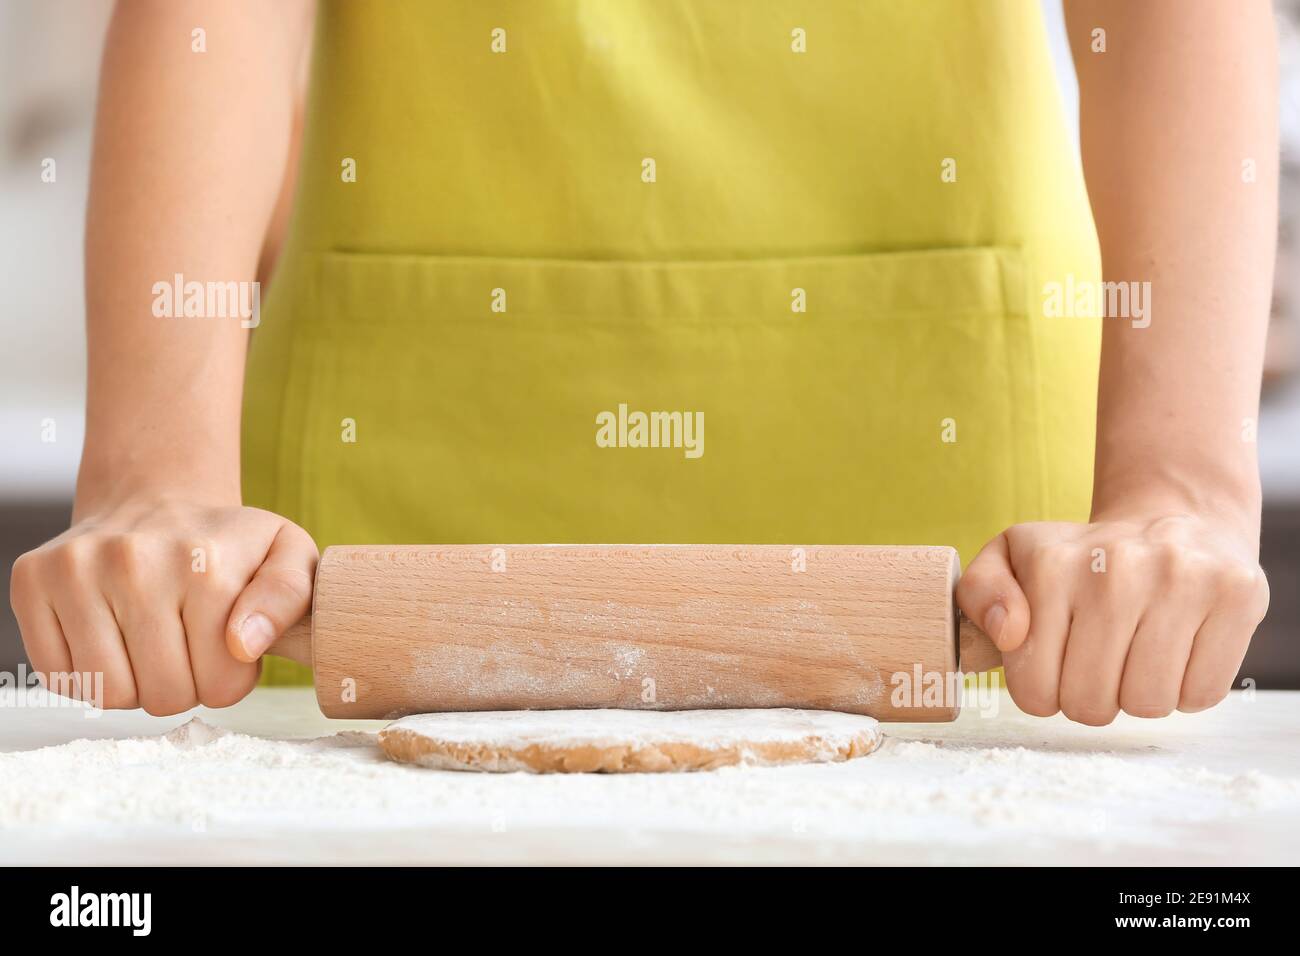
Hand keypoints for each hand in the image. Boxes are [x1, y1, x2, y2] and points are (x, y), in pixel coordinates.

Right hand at [9, 497, 317, 714]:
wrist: (158, 500)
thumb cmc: (227, 543)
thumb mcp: (287, 555)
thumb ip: (287, 597)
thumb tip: (245, 643)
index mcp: (205, 562)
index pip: (221, 684)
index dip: (229, 679)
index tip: (228, 648)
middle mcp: (134, 562)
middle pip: (163, 695)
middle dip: (185, 686)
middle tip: (188, 647)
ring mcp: (76, 569)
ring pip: (108, 693)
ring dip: (136, 684)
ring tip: (152, 643)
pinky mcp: (33, 581)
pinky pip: (60, 677)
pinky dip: (89, 673)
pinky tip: (112, 636)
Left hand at [956, 511, 1268, 724]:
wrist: (1173, 523)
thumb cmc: (1079, 558)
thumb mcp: (1011, 559)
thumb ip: (980, 593)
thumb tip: (1009, 632)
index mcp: (1052, 564)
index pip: (1033, 689)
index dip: (1040, 693)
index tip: (1053, 664)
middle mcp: (1116, 569)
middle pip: (1090, 703)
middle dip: (1087, 699)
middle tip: (1096, 663)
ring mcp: (1181, 580)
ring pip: (1147, 704)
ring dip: (1137, 696)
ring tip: (1134, 654)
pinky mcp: (1236, 596)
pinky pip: (1201, 695)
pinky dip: (1185, 689)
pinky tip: (1175, 650)